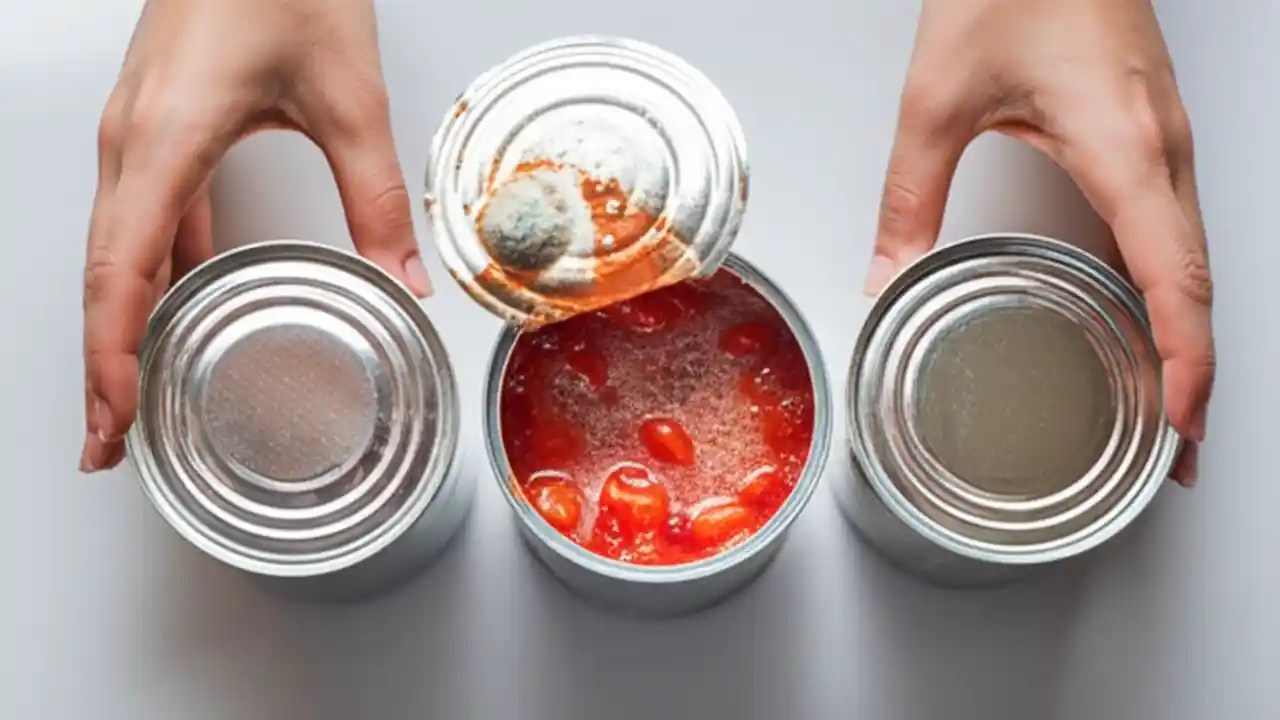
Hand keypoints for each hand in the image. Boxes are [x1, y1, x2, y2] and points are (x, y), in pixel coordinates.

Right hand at [81, 0, 429, 471]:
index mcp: (165, 138)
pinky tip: (178, 308)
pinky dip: (151, 275)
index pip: (120, 273)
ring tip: (137, 395)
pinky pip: (143, 216)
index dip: (113, 356)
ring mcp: (138, 132)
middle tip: (111, 442)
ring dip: (123, 325)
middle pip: (102, 277)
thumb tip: (404, 278)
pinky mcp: (159, 124)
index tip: (118, 420)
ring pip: (115, 251)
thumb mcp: (348, 96)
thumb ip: (375, 194)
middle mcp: (133, 141)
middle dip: (103, 365)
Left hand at [866, 0, 1212, 483]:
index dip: (1185, 362)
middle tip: (1175, 452)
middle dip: (1194, 372)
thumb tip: (884, 276)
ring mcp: (1163, 138)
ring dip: (1187, 334)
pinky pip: (1174, 225)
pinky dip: (1170, 287)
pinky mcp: (1147, 129)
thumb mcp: (937, 100)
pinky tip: (1143, 319)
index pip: (1174, 278)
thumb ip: (909, 197)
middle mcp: (1161, 148)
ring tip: (1165, 406)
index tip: (1180, 428)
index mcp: (1123, 146)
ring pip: (1194, 256)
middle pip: (1198, 282)